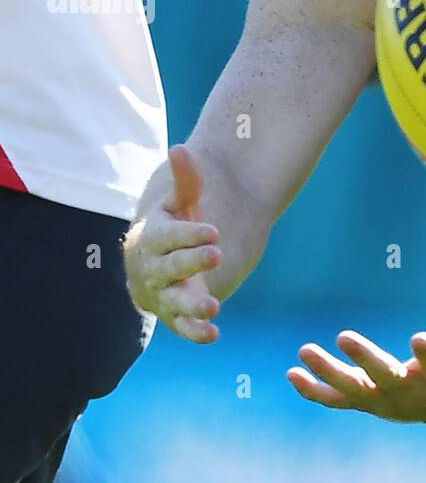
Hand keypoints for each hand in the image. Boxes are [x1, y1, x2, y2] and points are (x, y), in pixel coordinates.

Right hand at [124, 145, 222, 342]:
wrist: (161, 259)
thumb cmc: (175, 226)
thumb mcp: (183, 204)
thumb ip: (186, 181)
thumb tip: (181, 149)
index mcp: (152, 238)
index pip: (168, 237)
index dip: (189, 235)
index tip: (213, 231)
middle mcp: (152, 268)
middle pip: (169, 268)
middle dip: (191, 262)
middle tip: (216, 253)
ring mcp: (162, 294)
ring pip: (173, 301)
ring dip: (191, 305)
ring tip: (213, 305)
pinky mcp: (175, 315)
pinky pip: (182, 326)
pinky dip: (195, 331)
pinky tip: (214, 334)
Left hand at [287, 284, 425, 423]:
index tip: (420, 338)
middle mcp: (412, 394)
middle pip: (386, 378)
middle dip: (366, 360)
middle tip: (344, 335)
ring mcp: (386, 402)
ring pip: (354, 391)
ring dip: (328, 373)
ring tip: (304, 351)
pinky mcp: (367, 403)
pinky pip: (337, 401)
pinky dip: (315, 391)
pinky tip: (292, 375)